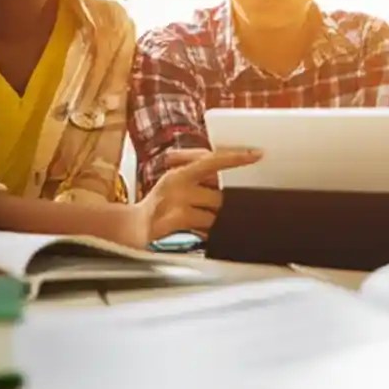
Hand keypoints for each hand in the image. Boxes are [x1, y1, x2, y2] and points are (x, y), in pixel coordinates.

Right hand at [128, 148, 262, 245]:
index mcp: (179, 173)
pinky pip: (204, 231)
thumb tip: (227, 165)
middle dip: (217, 205)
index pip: (212, 160)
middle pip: (219, 196)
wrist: (130, 229)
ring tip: (191, 221)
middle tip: (202, 208)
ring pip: (214, 215)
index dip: (236, 158)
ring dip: (210, 222)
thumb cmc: (160, 204)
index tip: (257, 155)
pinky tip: (188, 232)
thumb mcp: (174, 180)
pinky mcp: (175, 223)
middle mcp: (177, 186)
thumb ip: (198, 171)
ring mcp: (175, 205)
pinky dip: (202, 234)